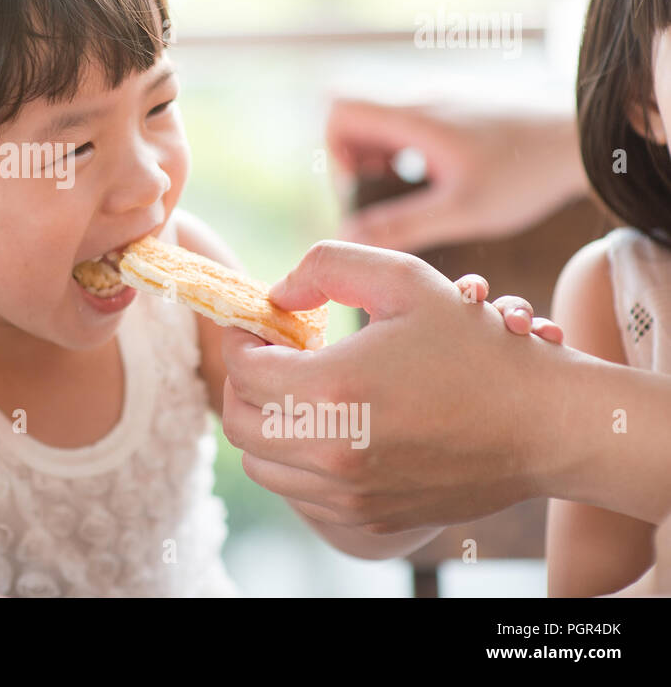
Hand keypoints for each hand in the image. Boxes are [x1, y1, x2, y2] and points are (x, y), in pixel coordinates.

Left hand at [221, 240, 566, 531]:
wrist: (546, 425)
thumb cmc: (478, 345)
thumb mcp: (404, 279)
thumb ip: (326, 267)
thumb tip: (278, 296)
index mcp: (332, 390)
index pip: (242, 369)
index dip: (244, 338)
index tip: (261, 324)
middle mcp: (332, 453)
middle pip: (239, 421)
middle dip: (245, 382)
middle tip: (274, 356)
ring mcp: (349, 493)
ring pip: (262, 464)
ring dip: (267, 422)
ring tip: (301, 389)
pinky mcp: (368, 516)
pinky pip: (299, 492)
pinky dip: (297, 460)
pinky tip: (331, 424)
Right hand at [328, 98, 585, 250]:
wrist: (583, 139)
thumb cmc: (526, 173)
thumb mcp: (462, 210)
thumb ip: (402, 225)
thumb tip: (348, 237)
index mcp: (414, 119)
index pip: (339, 112)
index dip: (334, 151)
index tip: (359, 186)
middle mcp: (421, 101)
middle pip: (354, 116)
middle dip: (354, 158)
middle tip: (379, 192)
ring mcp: (439, 102)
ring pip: (381, 120)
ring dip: (378, 155)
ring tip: (406, 188)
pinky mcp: (456, 110)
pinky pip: (408, 123)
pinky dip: (404, 150)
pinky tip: (433, 178)